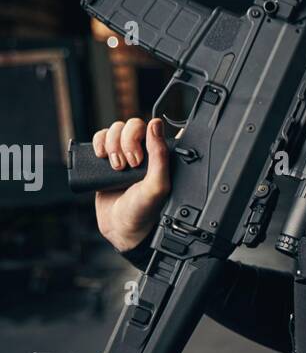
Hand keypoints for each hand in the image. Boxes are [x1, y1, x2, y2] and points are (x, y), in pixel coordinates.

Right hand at [92, 116, 171, 252]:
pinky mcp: (108, 158)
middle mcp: (144, 152)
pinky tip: (101, 156)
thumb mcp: (156, 185)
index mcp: (160, 156)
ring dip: (112, 144)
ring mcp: (124, 153)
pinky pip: (101, 136)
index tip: (142, 154)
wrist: (120, 227)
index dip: (146, 133)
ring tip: (116, 167)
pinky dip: (99, 141)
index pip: (155, 127)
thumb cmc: (144, 211)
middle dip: (127, 142)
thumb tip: (156, 124)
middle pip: (133, 125)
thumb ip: (160, 155)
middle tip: (130, 164)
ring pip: (116, 129)